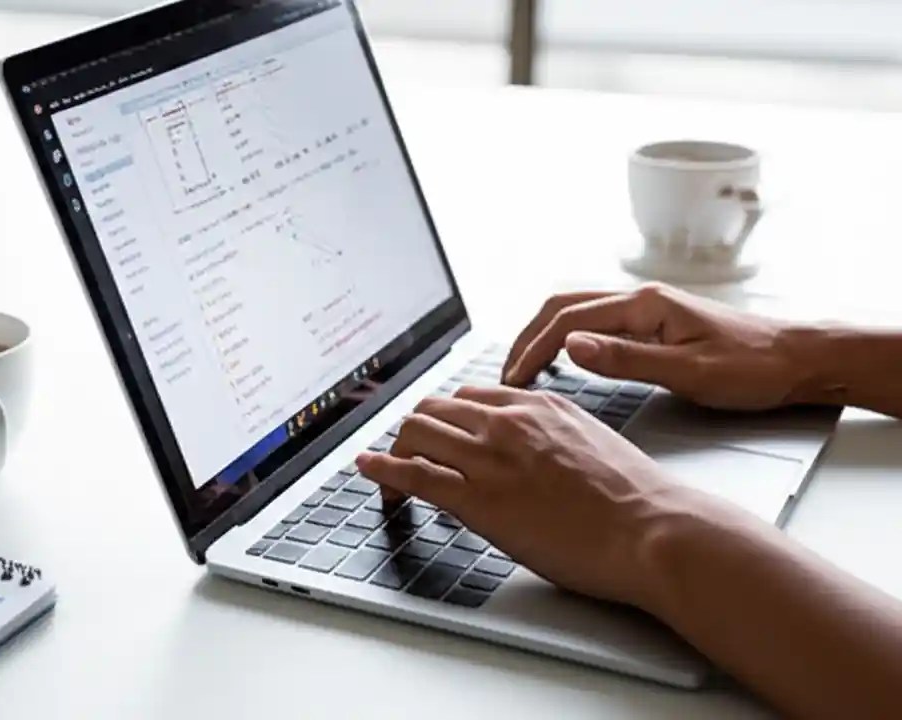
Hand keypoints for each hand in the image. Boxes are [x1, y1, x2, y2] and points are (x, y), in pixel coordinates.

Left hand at [357, 386, 717, 610]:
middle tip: (406, 456)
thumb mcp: (588, 442)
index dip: (444, 418)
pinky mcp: (479, 499)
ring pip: (416, 433)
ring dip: (394, 452)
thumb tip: (527, 449)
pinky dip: (382, 469)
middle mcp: (508, 422)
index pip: (468, 397)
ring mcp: (491, 458)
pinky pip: (413, 473)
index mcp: (537, 405)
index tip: (434, 434)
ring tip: (386, 474)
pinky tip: (368, 470)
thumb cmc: (633, 500)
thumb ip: (549, 435)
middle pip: (434, 409)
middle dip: (414, 432)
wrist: (652, 531)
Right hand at [502, 283, 807, 411]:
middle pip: (562, 305)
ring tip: (523, 369)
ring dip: (542, 334)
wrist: (798, 359)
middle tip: (506, 376)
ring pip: (575, 310)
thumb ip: (625, 358)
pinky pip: (594, 320)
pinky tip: (562, 359)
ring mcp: (646, 308)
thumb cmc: (752, 368)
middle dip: (526, 338)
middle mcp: (640, 299)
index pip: (567, 321)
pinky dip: (565, 336)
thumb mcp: (688, 372)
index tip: (513, 381)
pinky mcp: (652, 321)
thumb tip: (570, 346)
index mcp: (644, 306)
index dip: (532, 351)